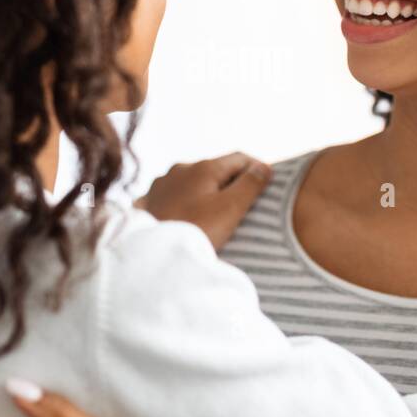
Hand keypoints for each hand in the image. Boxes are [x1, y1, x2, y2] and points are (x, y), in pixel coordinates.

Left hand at [134, 152, 271, 249]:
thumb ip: (250, 184)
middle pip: (215, 170)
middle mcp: (179, 170)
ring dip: (208, 192)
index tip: (268, 186)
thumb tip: (263, 167)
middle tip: (247, 204)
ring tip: (218, 215)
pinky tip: (190, 217)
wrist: (153, 259)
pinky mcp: (148, 203)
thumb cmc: (196, 231)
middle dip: (232, 182)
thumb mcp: (231, 208)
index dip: (257, 169)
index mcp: (202, 167)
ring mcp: (161, 186)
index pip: (239, 158)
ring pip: (193, 183)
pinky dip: (186, 203)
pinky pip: (174, 197)